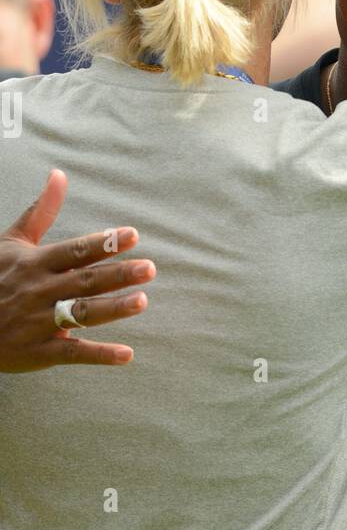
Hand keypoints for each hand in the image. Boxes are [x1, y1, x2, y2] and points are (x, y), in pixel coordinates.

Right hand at [0, 169, 155, 369]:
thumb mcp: (13, 242)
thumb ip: (41, 211)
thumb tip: (59, 175)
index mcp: (36, 263)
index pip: (75, 251)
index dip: (103, 243)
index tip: (133, 235)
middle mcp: (40, 291)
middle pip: (84, 281)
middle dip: (117, 275)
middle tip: (150, 268)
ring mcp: (39, 323)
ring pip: (80, 314)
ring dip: (112, 309)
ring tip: (141, 301)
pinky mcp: (39, 352)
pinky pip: (72, 353)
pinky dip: (99, 355)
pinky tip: (126, 354)